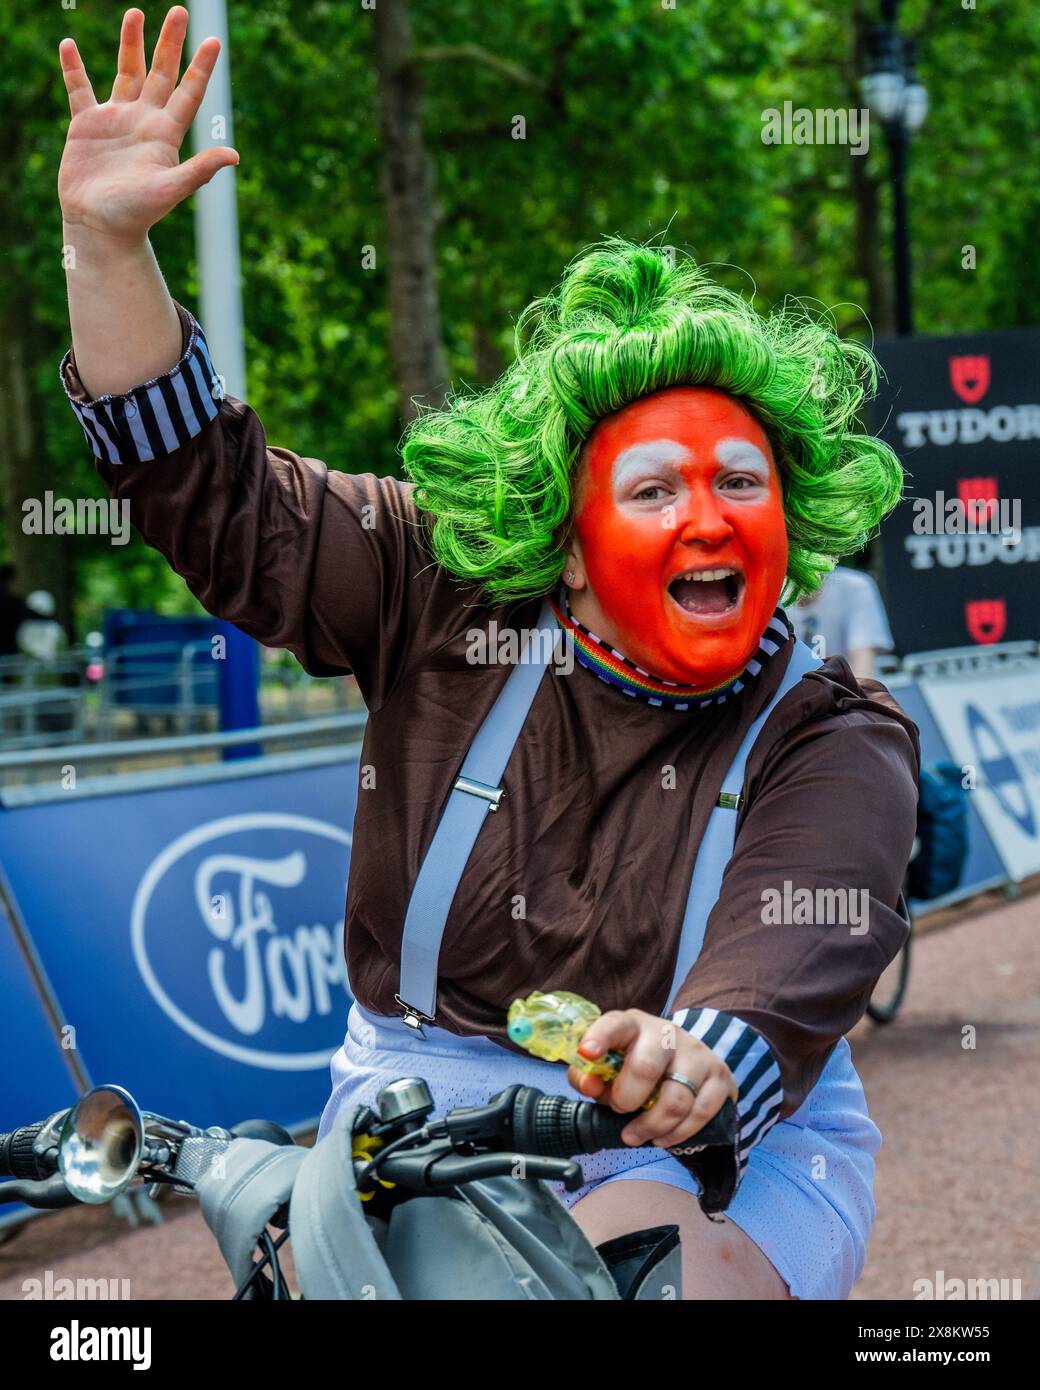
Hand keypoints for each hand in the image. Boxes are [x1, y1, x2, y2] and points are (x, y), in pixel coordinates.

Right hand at [58, 6, 237, 242]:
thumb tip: (234, 155)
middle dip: (170, 43)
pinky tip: (69, 45)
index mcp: (166, 135)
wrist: (100, 227)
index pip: (189, 93)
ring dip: (130, 44)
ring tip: (135, 13)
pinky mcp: (86, 125)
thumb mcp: (170, 189)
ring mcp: (115, 121)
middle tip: (180, 12)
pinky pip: (79, 90)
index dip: (201, 68)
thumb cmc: (136, 214)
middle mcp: (144, 122)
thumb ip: (199, 170)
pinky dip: (74, 69)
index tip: (214, 40)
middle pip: (161, 74)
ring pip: (126, 73)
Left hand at [566, 1009, 738, 1148]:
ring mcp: (697, 1053)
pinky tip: (664, 1138)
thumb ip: (589, 1075)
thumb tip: (590, 1084)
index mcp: (633, 1024)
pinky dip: (679, 1134)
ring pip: (676, 1099)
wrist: (687, 1063)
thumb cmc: (636, 1066)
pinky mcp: (719, 1075)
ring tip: (636, 1135)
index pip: (616, 1024)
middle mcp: (667, 1033)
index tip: (587, 1052)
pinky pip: (701, 1112)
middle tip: (620, 1110)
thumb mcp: (609, 1067)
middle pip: (646, 1066)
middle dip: (627, 1099)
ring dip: (652, 1127)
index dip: (600, 1037)